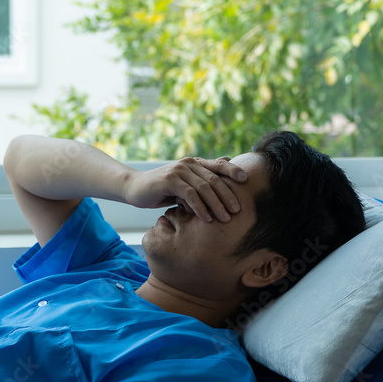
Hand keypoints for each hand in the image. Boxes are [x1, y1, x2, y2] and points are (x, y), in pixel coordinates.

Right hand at [125, 156, 247, 221]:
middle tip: (237, 210)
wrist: (135, 189)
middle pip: (214, 179)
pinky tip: (206, 218)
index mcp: (194, 163)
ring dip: (216, 204)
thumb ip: (199, 184)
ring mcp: (179, 170)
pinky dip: (200, 207)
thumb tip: (219, 187)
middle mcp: (188, 163)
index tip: (247, 181)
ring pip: (204, 187)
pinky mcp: (169, 180)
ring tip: (225, 218)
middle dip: (227, 195)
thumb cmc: (162, 190)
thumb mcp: (183, 187)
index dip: (233, 171)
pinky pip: (190, 194)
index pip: (218, 165)